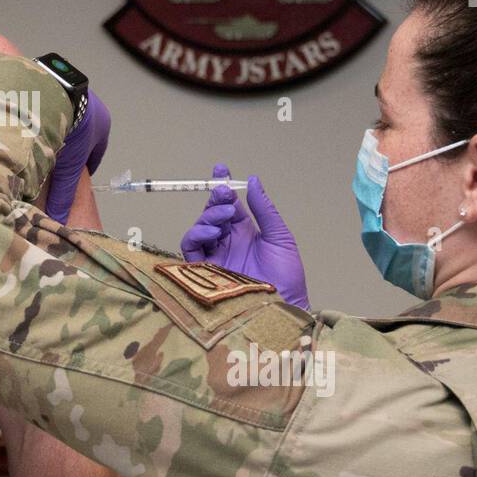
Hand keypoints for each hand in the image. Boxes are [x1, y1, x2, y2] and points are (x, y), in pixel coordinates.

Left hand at [46, 90, 109, 223]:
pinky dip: (40, 114)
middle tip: (58, 160)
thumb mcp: (68, 165)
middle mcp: (90, 105)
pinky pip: (46, 102)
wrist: (54, 86)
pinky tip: (28, 122)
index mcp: (101, 124)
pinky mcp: (51, 82)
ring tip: (40, 143)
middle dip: (70, 147)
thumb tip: (58, 219)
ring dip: (55, 129)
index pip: (97, 150)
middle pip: (80, 133)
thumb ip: (63, 192)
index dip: (88, 165)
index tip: (79, 175)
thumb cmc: (71, 125)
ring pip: (64, 117)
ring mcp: (71, 91)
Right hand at [180, 163, 309, 308]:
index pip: (229, 204)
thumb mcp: (280, 238)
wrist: (282, 307)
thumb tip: (252, 181)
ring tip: (223, 217)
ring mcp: (215, 255)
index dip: (222, 186)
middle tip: (223, 193)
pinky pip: (191, 248)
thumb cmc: (286, 278)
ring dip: (208, 216)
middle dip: (215, 198)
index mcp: (245, 232)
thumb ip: (265, 210)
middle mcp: (227, 242)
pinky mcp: (204, 270)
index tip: (220, 169)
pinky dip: (197, 235)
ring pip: (199, 228)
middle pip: (212, 213)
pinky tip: (213, 234)